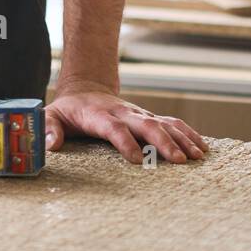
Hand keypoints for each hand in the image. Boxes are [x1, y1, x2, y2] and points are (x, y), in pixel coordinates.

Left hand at [45, 79, 209, 164]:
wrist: (86, 89)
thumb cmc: (69, 109)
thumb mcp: (52, 115)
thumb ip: (48, 128)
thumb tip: (51, 146)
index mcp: (99, 115)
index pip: (114, 128)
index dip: (125, 142)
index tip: (136, 160)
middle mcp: (123, 112)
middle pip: (146, 125)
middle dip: (163, 142)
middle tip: (179, 161)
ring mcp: (138, 114)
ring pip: (164, 123)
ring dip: (181, 139)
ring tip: (197, 156)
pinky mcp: (148, 118)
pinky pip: (172, 123)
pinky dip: (188, 134)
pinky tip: (202, 148)